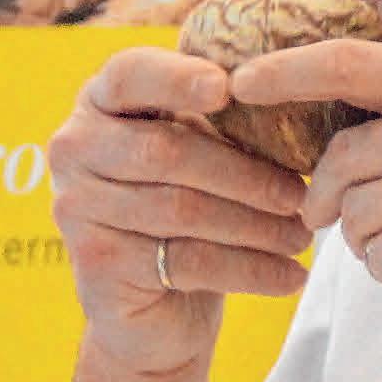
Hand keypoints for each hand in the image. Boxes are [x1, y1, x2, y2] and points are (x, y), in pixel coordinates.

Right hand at [46, 46, 317, 374]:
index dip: (177, 79)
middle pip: (168, 152)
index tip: (226, 88)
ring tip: (304, 236)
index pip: (130, 74)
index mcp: (101, 100)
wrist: (156, 307)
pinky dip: (249, 269)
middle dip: (247, 175)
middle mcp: (74, 147)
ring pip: (181, 210)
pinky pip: (186, 261)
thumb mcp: (208, 150)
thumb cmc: (192, 205)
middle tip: (303, 196)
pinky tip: (291, 275)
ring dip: (256, 225)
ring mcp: (75, 207)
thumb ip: (229, 117)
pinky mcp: (96, 264)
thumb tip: (307, 89)